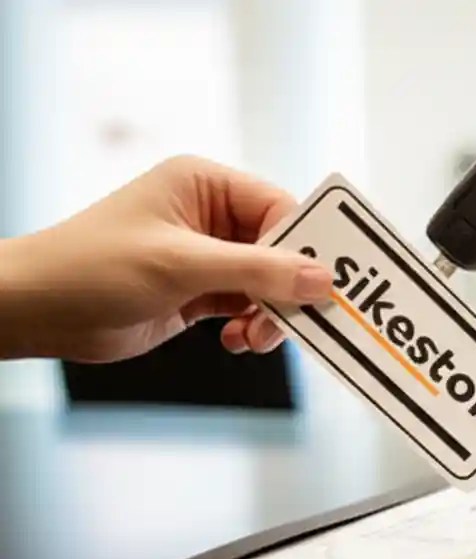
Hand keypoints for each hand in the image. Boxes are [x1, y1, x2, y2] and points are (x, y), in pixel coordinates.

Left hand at [0, 155, 330, 362]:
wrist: (38, 311)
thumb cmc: (93, 267)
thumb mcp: (183, 264)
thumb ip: (257, 271)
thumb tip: (321, 279)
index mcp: (205, 184)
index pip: (280, 207)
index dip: (302, 246)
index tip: (318, 284)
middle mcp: (210, 214)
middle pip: (280, 249)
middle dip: (287, 287)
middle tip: (293, 318)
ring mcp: (207, 255)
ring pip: (268, 283)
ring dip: (270, 313)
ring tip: (254, 337)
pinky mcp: (200, 291)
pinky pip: (249, 305)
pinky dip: (252, 325)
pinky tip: (236, 340)